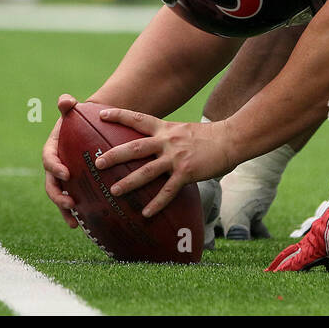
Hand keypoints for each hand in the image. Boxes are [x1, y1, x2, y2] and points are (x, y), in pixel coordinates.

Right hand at [42, 93, 78, 226]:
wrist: (89, 130)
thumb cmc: (81, 120)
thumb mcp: (75, 111)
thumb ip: (68, 106)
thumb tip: (65, 99)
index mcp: (52, 150)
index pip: (49, 159)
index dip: (55, 167)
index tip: (66, 173)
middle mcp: (55, 167)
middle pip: (51, 184)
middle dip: (58, 196)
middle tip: (70, 202)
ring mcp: (63, 180)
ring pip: (60, 198)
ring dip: (65, 211)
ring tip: (75, 222)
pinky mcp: (74, 187)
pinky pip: (72, 203)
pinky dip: (76, 214)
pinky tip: (84, 226)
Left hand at [93, 109, 232, 217]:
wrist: (231, 139)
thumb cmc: (207, 137)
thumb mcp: (182, 129)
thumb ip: (166, 136)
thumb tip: (150, 145)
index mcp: (165, 129)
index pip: (138, 119)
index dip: (119, 115)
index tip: (100, 114)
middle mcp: (168, 141)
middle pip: (135, 147)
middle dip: (115, 155)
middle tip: (97, 163)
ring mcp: (177, 157)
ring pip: (147, 171)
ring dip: (129, 182)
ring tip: (114, 191)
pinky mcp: (187, 172)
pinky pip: (168, 190)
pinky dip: (156, 203)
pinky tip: (146, 213)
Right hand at [266, 192, 328, 272]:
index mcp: (317, 244)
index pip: (295, 262)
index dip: (282, 270)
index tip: (268, 274)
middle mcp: (316, 234)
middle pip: (295, 252)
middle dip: (284, 262)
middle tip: (271, 270)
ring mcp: (323, 225)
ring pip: (310, 244)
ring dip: (307, 256)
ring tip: (303, 268)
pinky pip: (321, 236)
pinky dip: (320, 246)